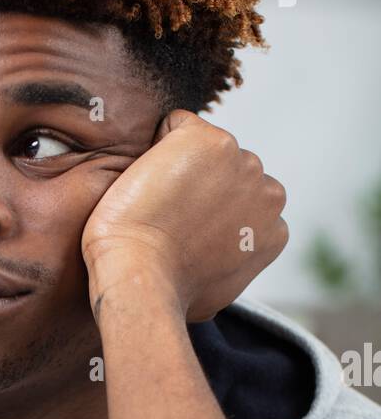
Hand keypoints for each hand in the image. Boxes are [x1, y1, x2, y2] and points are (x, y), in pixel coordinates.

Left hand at [81, 110, 287, 323]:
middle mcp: (268, 190)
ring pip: (203, 149)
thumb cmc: (170, 292)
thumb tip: (222, 263)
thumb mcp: (219, 289)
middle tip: (166, 216)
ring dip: (178, 164)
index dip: (206, 214)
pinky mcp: (209, 140)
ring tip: (154, 202)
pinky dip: (157, 144)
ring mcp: (241, 161)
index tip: (184, 232)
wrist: (143, 275)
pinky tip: (145, 178)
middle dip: (198, 186)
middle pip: (227, 173)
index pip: (242, 202)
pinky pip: (176, 125)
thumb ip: (234, 262)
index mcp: (275, 227)